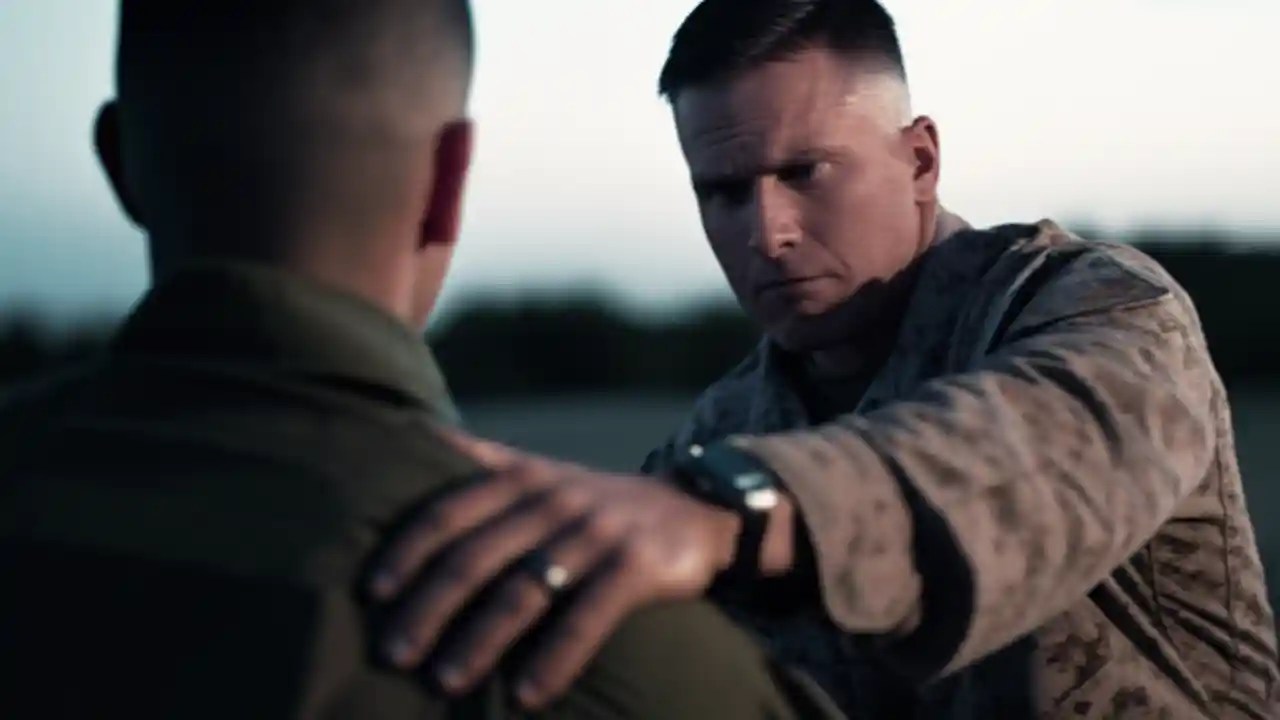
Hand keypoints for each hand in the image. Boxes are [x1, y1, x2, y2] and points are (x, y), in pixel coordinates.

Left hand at [366, 429, 742, 709]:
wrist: (695, 509)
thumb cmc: (595, 502)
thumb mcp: (540, 471)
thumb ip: (481, 459)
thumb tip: (410, 431)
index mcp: (521, 477)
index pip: (450, 510)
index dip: (408, 549)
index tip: (372, 592)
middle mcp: (553, 499)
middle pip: (476, 556)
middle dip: (428, 607)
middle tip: (392, 653)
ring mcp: (596, 532)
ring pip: (525, 590)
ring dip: (480, 641)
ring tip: (445, 682)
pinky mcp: (637, 566)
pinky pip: (589, 618)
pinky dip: (556, 659)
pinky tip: (528, 696)